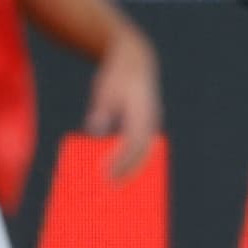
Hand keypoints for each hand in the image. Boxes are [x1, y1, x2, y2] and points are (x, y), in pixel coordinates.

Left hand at [86, 28, 161, 180]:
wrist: (136, 60)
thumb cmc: (116, 75)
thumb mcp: (105, 89)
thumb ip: (102, 109)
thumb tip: (95, 129)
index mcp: (141, 112)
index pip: (134, 143)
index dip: (122, 161)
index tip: (108, 175)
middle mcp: (151, 119)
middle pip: (144, 152)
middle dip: (129, 171)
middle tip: (112, 187)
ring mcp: (152, 122)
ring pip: (146, 151)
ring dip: (134, 168)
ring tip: (118, 183)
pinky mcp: (148, 123)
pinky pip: (143, 146)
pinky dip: (134, 158)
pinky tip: (121, 167)